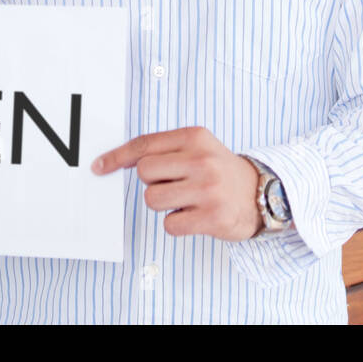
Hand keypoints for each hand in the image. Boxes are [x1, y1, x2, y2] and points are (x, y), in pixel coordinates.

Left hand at [92, 126, 262, 240]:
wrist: (262, 193)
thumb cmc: (220, 171)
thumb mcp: (199, 147)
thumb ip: (165, 150)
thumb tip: (118, 160)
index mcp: (196, 137)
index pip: (145, 144)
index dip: (118, 156)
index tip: (100, 166)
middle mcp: (202, 160)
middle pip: (145, 172)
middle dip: (153, 182)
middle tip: (174, 184)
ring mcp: (208, 189)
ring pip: (152, 199)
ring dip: (163, 204)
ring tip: (185, 199)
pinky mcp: (211, 217)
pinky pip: (169, 225)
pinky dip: (177, 223)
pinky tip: (195, 215)